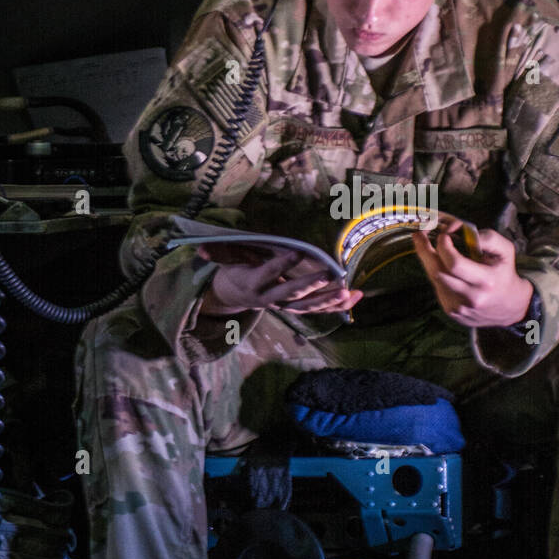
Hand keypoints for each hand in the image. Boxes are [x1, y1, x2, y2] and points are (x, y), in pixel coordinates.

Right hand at [197, 244, 360, 315]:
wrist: (238, 296)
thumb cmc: (237, 270)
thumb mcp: (228, 260)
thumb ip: (220, 252)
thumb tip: (200, 248)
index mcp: (254, 284)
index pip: (268, 274)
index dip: (280, 264)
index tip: (295, 251)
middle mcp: (271, 299)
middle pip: (292, 294)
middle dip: (311, 284)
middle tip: (329, 273)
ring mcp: (287, 307)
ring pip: (310, 307)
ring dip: (331, 300)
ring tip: (349, 291)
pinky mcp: (299, 309)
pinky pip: (321, 310)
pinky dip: (340, 305)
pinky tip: (358, 296)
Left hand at [412, 223, 532, 328]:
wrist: (509, 307)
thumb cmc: (504, 273)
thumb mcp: (506, 251)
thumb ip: (488, 238)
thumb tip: (461, 230)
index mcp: (486, 281)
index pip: (455, 264)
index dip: (444, 246)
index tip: (444, 234)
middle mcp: (470, 297)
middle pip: (437, 272)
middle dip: (424, 250)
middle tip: (419, 234)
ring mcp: (459, 307)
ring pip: (433, 279)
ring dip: (427, 259)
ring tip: (423, 243)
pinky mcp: (451, 311)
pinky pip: (437, 288)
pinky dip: (436, 273)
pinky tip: (440, 264)